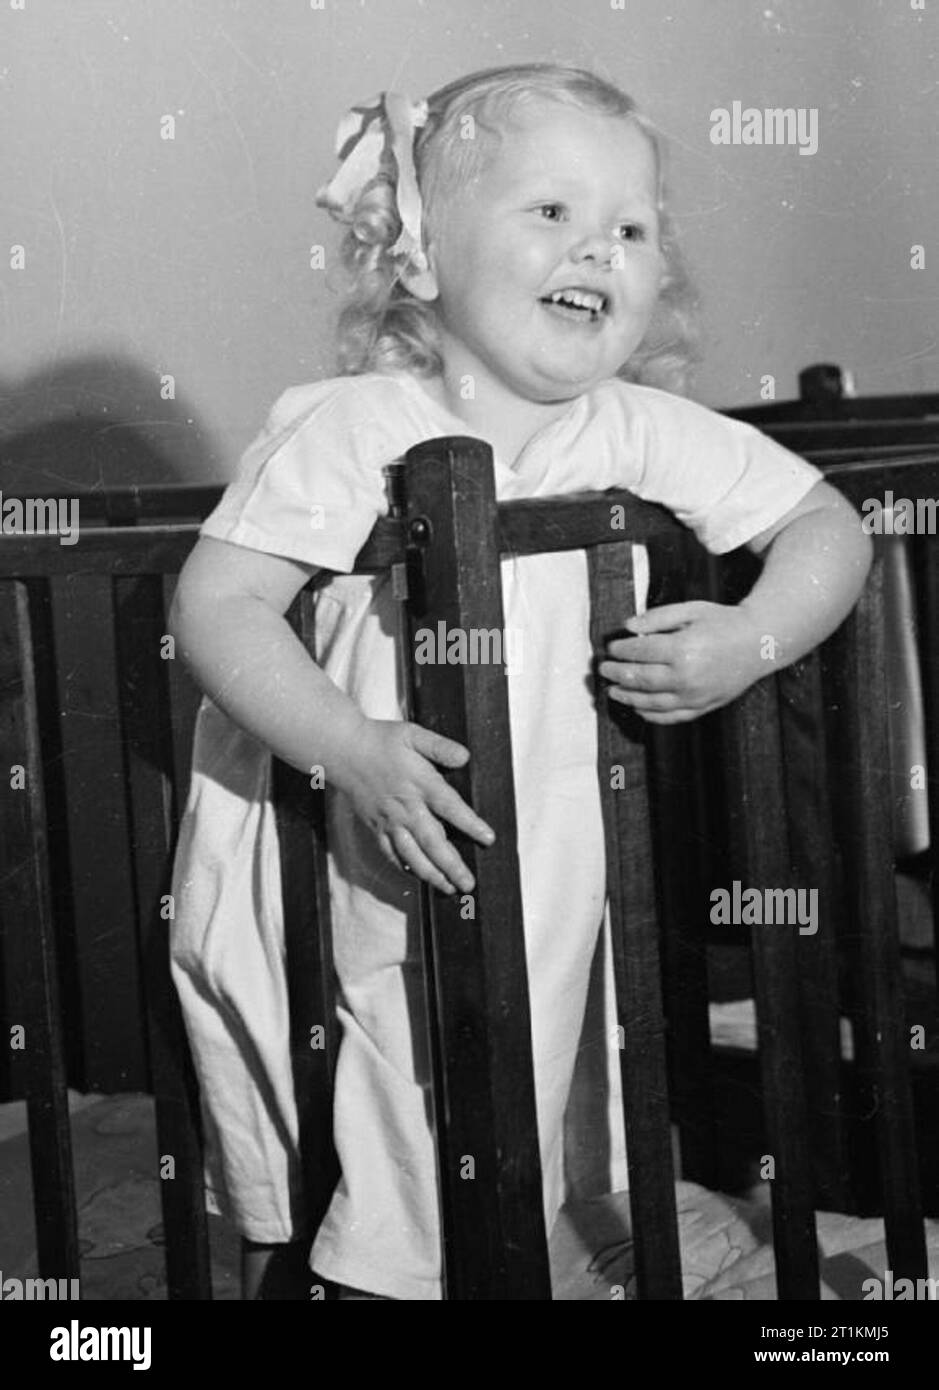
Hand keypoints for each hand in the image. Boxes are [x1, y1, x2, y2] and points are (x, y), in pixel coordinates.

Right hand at [337, 719, 494, 893]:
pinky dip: (404, 867)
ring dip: (431, 874)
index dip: (470, 824)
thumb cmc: (381, 740)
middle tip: (469, 884)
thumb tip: (465, 757)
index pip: (450, 806)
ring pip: (411, 853)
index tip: (488, 839)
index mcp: (419, 783)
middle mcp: (405, 807)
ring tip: (449, 888)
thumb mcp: (413, 734)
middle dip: (451, 865)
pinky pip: (390, 852)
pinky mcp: (375, 826)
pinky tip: (418, 876)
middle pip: (432, 841)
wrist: (342, 750)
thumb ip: (439, 747)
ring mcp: (388, 820)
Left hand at [597, 601, 766, 723]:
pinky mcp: (703, 707)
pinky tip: (638, 707)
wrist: (760, 643)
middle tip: (603, 670)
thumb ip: (657, 617)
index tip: (611, 647)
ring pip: (650, 702)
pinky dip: (650, 714)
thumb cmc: (723, 622)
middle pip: (639, 679)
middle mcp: (687, 676)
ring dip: (627, 697)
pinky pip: (670, 716)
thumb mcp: (691, 610)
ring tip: (613, 691)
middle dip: (616, 674)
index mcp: (682, 649)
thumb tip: (628, 627)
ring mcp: (695, 695)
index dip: (621, 650)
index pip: (640, 652)